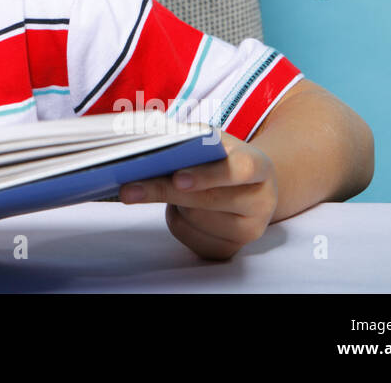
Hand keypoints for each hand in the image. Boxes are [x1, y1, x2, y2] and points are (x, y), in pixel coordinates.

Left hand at [117, 130, 277, 260]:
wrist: (247, 188)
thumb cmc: (221, 158)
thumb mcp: (212, 141)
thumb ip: (190, 140)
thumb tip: (147, 145)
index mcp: (259, 166)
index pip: (239, 170)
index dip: (208, 175)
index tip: (177, 178)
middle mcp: (261, 202)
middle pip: (209, 200)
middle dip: (164, 192)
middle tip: (128, 189)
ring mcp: (249, 230)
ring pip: (195, 221)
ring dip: (173, 204)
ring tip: (171, 188)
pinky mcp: (231, 250)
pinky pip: (191, 239)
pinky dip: (176, 221)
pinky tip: (181, 209)